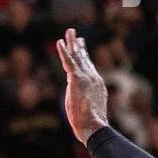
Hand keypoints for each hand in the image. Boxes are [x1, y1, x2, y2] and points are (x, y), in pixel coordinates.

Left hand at [55, 28, 108, 143]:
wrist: (94, 126)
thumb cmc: (91, 124)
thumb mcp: (88, 109)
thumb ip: (85, 101)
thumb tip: (83, 106)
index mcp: (96, 84)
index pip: (88, 67)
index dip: (84, 55)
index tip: (81, 45)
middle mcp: (94, 77)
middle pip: (84, 58)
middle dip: (79, 46)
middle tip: (74, 34)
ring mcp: (87, 77)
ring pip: (77, 57)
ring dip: (72, 43)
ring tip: (69, 32)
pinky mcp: (77, 79)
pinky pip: (69, 62)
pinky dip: (64, 52)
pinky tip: (60, 42)